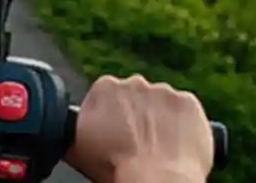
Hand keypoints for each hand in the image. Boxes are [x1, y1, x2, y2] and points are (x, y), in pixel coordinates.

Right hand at [67, 74, 211, 182]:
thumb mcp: (76, 147)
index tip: (114, 134)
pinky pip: (186, 110)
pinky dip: (184, 124)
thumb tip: (66, 125)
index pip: (106, 97)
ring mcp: (164, 91)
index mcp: (104, 88)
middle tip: (136, 141)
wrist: (156, 179)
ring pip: (161, 103)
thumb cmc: (115, 166)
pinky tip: (176, 143)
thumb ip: (70, 127)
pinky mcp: (189, 102)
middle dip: (136, 114)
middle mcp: (133, 82)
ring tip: (159, 146)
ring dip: (160, 118)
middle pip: (135, 96)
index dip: (110, 117)